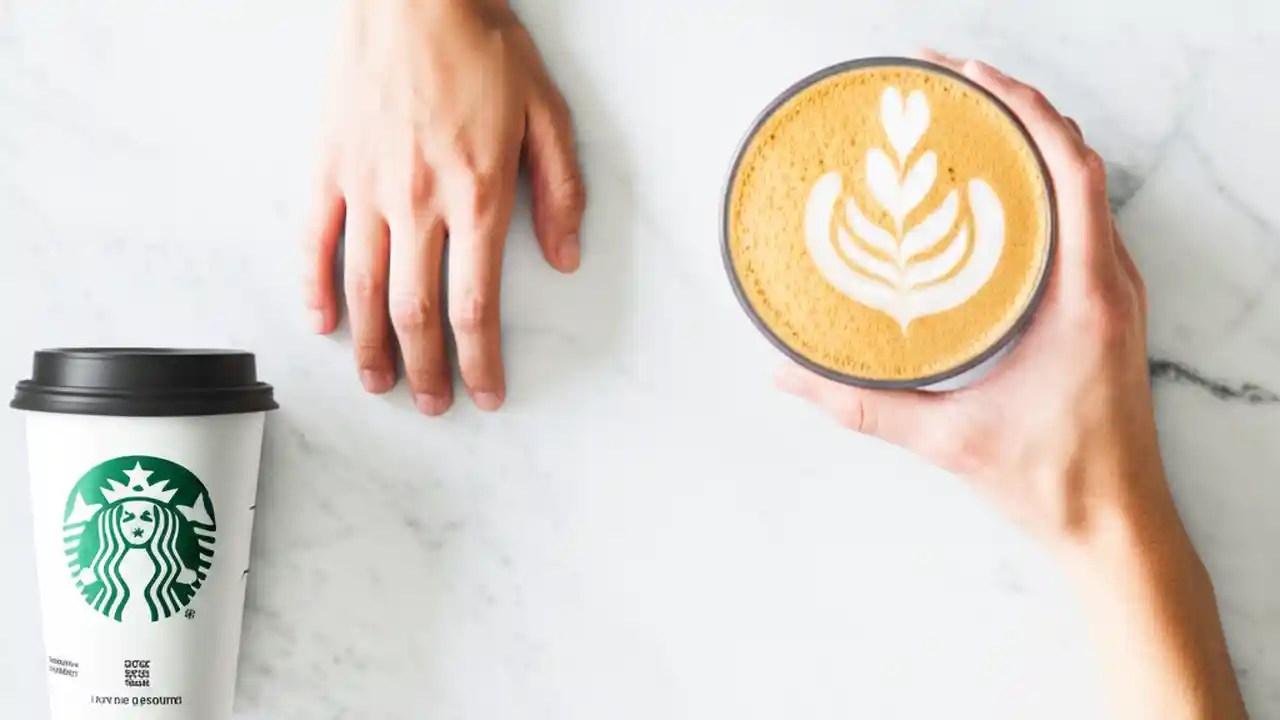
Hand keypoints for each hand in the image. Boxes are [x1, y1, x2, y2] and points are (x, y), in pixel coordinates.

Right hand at [304, 0, 585, 413]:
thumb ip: (561, 191)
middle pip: (420, 313)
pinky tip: (324, 322)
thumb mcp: (546, 111)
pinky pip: (316, 240)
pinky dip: (317, 287)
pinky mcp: (330, 167)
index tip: (486, 394)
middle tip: (432, 405)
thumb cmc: (481, 45)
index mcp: (479, 196)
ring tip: (379, 385)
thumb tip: (566, 259)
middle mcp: (420, 205)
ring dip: (374, 347)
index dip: (481, 361)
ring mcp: (368, 189)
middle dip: (428, 370)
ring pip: (367, 290)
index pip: (477, 305)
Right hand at [777, 52, 1161, 551]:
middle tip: (948, 87)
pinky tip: (993, 195)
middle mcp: (1110, 282)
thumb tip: (789, 377)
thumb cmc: (1054, 482)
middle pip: (1077, 158)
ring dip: (1033, 143)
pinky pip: (1083, 219)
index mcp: (1084, 297)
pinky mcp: (1106, 308)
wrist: (1117, 525)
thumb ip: (863, 407)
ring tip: (967, 125)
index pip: (1070, 167)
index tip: (965, 77)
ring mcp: (1114, 292)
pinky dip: (1044, 185)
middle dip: (1016, 107)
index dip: (1022, 107)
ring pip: (1084, 186)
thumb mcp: (949, 441)